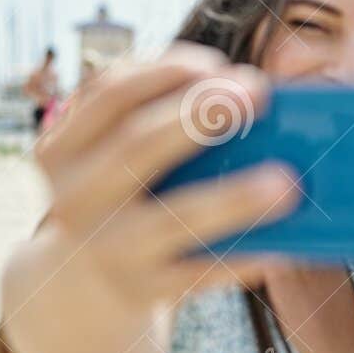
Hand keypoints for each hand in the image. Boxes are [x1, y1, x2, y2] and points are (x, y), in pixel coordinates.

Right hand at [20, 44, 298, 311]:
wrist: (82, 288)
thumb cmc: (123, 197)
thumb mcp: (110, 158)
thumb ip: (155, 124)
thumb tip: (248, 101)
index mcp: (65, 149)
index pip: (108, 93)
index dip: (164, 71)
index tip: (218, 62)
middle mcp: (76, 196)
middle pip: (138, 144)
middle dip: (200, 113)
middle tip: (258, 92)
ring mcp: (107, 247)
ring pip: (178, 216)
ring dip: (236, 196)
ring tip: (289, 182)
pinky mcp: (143, 290)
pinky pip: (201, 273)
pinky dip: (243, 258)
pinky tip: (282, 246)